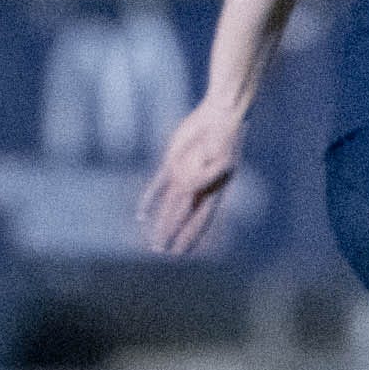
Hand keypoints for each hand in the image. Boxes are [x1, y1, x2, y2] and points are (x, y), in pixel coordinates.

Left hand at [139, 100, 243, 255]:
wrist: (220, 117)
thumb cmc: (227, 138)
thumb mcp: (221, 159)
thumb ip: (203, 176)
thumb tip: (187, 189)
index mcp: (213, 190)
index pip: (198, 219)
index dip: (189, 236)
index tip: (180, 252)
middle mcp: (197, 187)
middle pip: (181, 216)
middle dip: (172, 233)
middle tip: (160, 250)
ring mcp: (183, 176)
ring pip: (168, 205)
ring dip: (161, 223)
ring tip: (153, 241)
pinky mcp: (172, 163)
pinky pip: (158, 186)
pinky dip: (149, 200)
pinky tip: (141, 215)